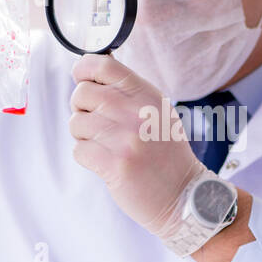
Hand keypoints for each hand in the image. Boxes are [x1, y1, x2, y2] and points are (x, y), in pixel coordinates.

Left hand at [69, 54, 204, 244]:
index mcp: (146, 95)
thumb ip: (128, 93)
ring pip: (76, 123)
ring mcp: (126, 138)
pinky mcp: (115, 164)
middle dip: (82, 109)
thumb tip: (87, 76)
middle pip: (82, 93)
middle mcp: (136, 112)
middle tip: (98, 125)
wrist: (184, 195)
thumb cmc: (165, 154)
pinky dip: (88, 157)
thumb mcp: (157, 112)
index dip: (83, 70)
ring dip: (84, 136)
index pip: (102, 65)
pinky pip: (79, 150)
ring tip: (107, 146)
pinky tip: (108, 162)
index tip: (82, 81)